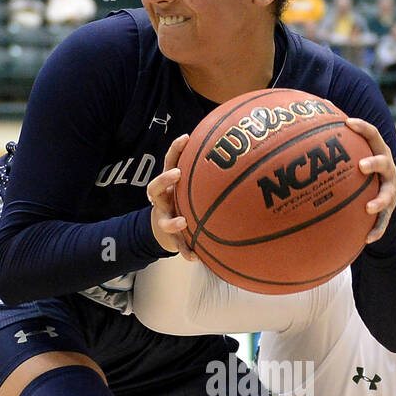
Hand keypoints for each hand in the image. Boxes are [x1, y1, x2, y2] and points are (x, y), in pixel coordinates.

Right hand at [146, 133, 196, 257]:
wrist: (165, 229)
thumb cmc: (183, 201)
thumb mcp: (190, 186)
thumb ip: (206, 174)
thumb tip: (240, 155)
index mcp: (168, 185)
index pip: (168, 162)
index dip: (174, 150)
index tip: (186, 138)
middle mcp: (162, 200)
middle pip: (155, 187)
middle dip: (164, 180)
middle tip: (176, 174)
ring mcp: (164, 219)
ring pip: (163, 221)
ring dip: (172, 221)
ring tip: (182, 223)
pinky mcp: (170, 237)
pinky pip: (178, 246)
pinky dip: (186, 252)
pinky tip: (196, 258)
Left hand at [345, 115, 395, 243]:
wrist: (381, 192)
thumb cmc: (357, 169)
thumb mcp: (350, 155)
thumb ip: (335, 142)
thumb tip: (309, 118)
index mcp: (377, 152)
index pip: (373, 136)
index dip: (363, 128)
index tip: (348, 123)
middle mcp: (387, 170)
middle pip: (385, 162)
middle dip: (375, 163)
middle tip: (361, 166)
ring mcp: (390, 190)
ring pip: (389, 195)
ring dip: (380, 200)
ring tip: (368, 207)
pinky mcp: (388, 210)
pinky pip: (384, 222)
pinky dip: (377, 230)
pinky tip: (366, 239)